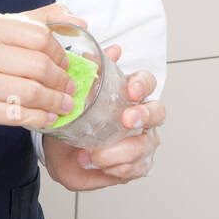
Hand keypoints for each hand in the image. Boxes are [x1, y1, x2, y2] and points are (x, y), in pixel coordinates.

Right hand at [0, 3, 86, 128]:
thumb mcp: (4, 26)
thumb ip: (41, 20)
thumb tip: (80, 23)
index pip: (39, 36)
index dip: (59, 53)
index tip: (65, 63)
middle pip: (37, 66)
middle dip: (61, 79)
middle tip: (70, 87)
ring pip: (30, 93)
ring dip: (54, 101)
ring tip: (64, 104)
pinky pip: (17, 115)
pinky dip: (39, 118)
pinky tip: (47, 117)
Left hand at [43, 44, 164, 190]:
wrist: (60, 152)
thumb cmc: (76, 119)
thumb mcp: (80, 92)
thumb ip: (96, 68)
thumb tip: (112, 50)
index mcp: (130, 95)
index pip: (147, 83)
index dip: (143, 85)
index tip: (131, 90)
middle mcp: (142, 118)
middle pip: (158, 112)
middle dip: (144, 115)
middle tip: (126, 120)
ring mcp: (142, 142)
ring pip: (146, 145)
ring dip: (120, 150)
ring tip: (94, 153)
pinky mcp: (136, 165)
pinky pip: (136, 168)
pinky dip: (116, 167)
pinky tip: (100, 164)